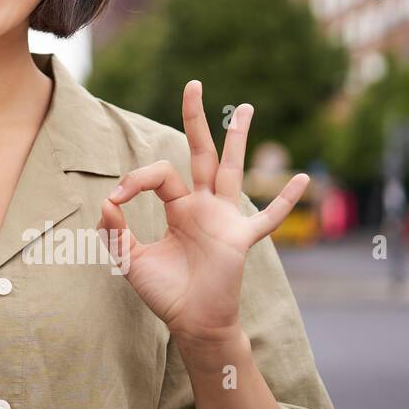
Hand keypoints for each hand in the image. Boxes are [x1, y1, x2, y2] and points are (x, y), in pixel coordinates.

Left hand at [95, 81, 308, 348]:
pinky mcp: (240, 241)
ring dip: (238, 139)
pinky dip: (283, 201)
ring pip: (232, 170)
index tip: (117, 198)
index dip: (135, 179)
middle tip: (193, 84)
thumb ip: (114, 231)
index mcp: (178, 206)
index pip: (158, 174)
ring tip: (245, 108)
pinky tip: (301, 178)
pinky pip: (267, 219)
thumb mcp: (129, 260)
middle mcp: (203, 205)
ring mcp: (225, 219)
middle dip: (195, 120)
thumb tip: (106, 200)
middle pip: (200, 153)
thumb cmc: (164, 291)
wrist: (191, 323)